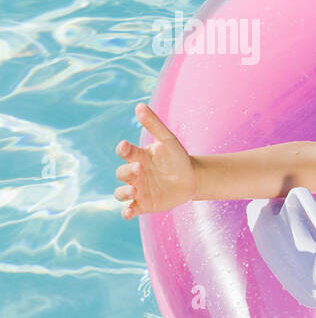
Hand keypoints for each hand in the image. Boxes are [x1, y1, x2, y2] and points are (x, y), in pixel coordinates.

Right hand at [114, 103, 197, 218]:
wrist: (192, 179)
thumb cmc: (177, 158)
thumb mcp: (168, 140)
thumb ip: (154, 124)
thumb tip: (139, 105)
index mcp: (138, 157)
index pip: (124, 153)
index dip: (123, 150)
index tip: (125, 146)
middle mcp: (134, 174)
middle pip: (121, 173)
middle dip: (128, 171)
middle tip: (140, 168)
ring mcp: (137, 190)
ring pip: (120, 193)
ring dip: (123, 193)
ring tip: (134, 191)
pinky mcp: (143, 204)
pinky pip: (129, 210)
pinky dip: (126, 212)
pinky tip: (129, 212)